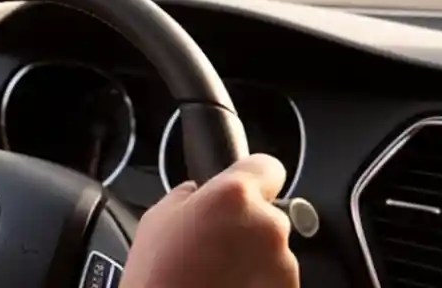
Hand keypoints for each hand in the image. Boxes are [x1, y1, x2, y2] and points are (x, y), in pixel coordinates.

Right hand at [120, 154, 297, 287]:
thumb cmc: (159, 279)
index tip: (247, 189)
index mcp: (234, 196)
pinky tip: (228, 287)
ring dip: (254, 258)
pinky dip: (259, 283)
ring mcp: (283, 265)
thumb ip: (189, 196)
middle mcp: (267, 225)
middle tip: (216, 246)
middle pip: (269, 214)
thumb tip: (199, 193)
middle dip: (248, 227)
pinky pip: (275, 279)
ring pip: (274, 250)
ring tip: (219, 274)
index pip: (267, 166)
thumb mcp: (158, 218)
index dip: (254, 178)